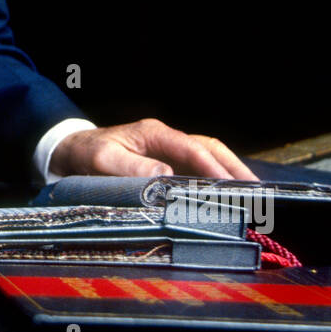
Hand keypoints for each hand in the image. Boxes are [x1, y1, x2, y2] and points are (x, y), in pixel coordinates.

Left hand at [49, 118, 257, 182]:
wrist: (72, 151)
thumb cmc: (87, 154)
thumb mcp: (102, 160)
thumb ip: (131, 167)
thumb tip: (165, 175)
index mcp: (154, 133)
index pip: (192, 148)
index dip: (212, 166)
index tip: (229, 185)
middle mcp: (167, 140)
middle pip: (210, 148)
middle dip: (234, 168)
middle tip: (258, 192)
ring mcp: (169, 151)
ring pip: (209, 158)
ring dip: (230, 174)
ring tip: (252, 197)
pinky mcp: (168, 164)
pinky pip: (198, 170)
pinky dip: (215, 182)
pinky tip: (228, 198)